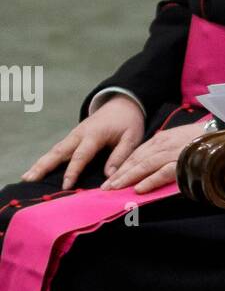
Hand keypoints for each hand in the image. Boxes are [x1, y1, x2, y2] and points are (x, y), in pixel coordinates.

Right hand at [22, 95, 145, 189]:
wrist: (122, 104)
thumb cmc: (128, 123)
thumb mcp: (132, 138)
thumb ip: (120, 156)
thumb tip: (109, 177)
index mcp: (94, 134)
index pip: (81, 155)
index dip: (72, 171)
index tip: (65, 186)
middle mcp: (79, 134)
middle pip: (58, 151)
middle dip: (44, 165)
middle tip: (29, 178)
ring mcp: (74, 135)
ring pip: (54, 151)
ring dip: (40, 163)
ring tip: (26, 177)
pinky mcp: (73, 138)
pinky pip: (57, 150)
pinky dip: (46, 160)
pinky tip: (37, 170)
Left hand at [100, 121, 206, 192]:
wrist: (223, 134)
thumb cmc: (204, 141)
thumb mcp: (180, 141)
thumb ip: (166, 150)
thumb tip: (153, 166)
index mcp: (162, 140)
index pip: (137, 154)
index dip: (123, 166)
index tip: (112, 178)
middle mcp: (164, 145)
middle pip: (136, 160)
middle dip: (120, 174)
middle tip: (105, 188)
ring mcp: (173, 153)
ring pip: (145, 166)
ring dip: (128, 178)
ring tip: (115, 189)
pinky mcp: (183, 162)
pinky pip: (163, 173)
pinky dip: (150, 181)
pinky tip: (139, 189)